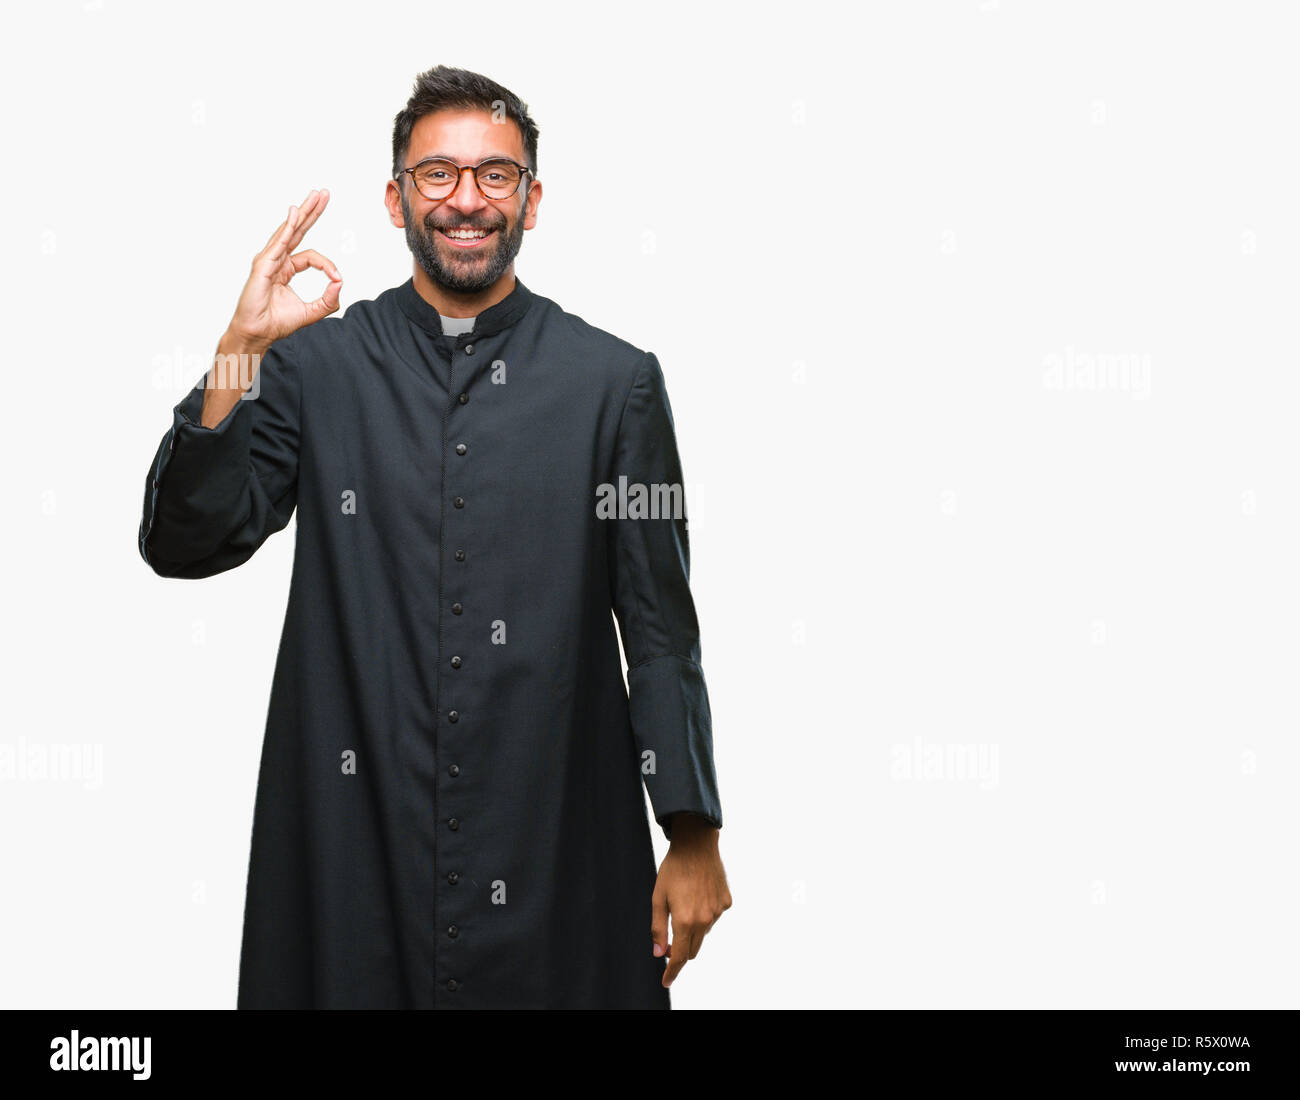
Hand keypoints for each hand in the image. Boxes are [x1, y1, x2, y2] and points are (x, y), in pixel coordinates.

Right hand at [227, 189, 342, 350]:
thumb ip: (329, 299)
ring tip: (316, 196)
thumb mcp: (312, 312)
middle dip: (311, 212)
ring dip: (304, 212)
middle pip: (297, 230)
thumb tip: (341, 282)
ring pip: (289, 230)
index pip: (311, 256)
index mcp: (286, 268)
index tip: (337, 278)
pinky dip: (288, 227)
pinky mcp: (263, 265)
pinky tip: (295, 213)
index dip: (327, 265)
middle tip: (323, 194)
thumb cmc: (276, 323)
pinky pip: (279, 243)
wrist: (258, 333)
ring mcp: (268, 260)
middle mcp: (277, 260)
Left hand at [650, 813, 731, 987]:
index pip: (680, 956)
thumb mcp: (658, 898)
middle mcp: (705, 919)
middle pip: (693, 949)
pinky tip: (698, 894)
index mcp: (685, 920)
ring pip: (704, 933)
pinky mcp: (726, 902)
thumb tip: (659, 953)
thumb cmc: (673, 869)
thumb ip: (658, 928)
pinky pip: (714, 917)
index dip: (672, 971)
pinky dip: (705, 913)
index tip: (666, 980)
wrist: (696, 844)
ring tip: (684, 903)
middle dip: (681, 949)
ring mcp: (718, 911)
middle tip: (668, 940)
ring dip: (693, 929)